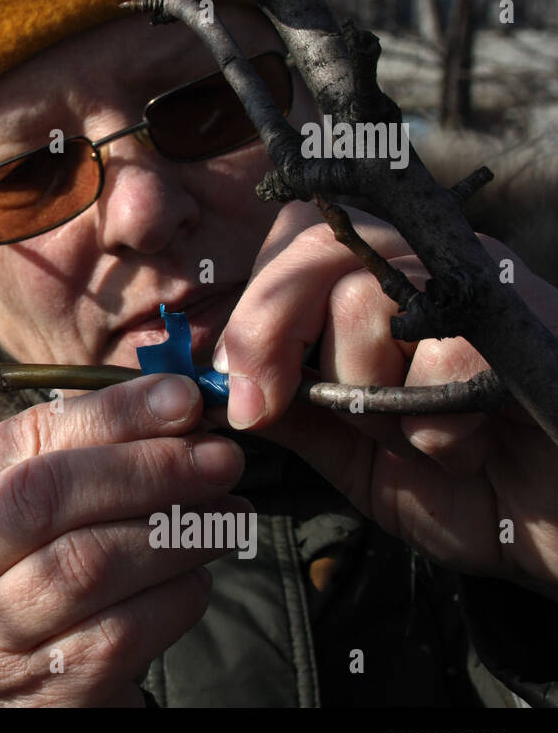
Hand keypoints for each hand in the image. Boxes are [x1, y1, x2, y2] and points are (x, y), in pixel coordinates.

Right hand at [0, 374, 246, 705]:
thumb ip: (82, 455)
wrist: (15, 703)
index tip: (183, 398)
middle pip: (47, 499)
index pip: (21, 443)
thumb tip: (175, 399)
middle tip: (220, 458)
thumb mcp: (28, 517)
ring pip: (90, 565)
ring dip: (175, 531)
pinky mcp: (48, 694)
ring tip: (227, 515)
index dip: (108, 415)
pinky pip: (126, 631)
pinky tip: (199, 575)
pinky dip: (177, 595)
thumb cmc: (31, 581)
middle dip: (146, 469)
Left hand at [208, 200, 557, 597]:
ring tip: (420, 440)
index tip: (236, 392)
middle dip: (271, 337)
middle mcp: (429, 268)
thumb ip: (290, 409)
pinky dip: (439, 429)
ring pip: (362, 304)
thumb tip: (206, 382)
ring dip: (372, 402)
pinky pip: (443, 353)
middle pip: (312, 252)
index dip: (251, 313)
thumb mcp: (352, 453)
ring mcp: (481, 287)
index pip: (293, 246)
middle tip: (267, 405)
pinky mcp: (525, 320)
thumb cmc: (471, 487)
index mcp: (381, 286)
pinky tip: (473, 447)